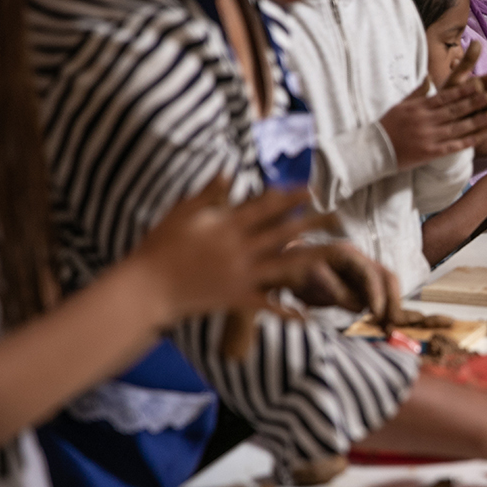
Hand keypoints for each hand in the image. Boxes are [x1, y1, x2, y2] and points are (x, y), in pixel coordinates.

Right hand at [128, 179, 338, 325]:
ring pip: (284, 265)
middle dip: (312, 223)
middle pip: (283, 232)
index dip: (290, 197)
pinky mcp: (236, 298)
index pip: (265, 207)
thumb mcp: (182, 212)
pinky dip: (286, 310)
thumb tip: (228, 171)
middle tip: (338, 215)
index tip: (311, 190)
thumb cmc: (160, 246)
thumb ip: (208, 193)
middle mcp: (239, 249)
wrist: (148, 287)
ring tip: (337, 252)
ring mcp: (240, 275)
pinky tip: (306, 314)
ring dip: (313, 257)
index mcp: (226, 226)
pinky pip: (267, 304)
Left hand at [293, 241, 401, 324]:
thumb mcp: (311, 281)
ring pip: (386, 284)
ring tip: (389, 327)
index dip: (374, 294)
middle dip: (391, 300)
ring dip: (391, 306)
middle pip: (385, 276)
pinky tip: (383, 323)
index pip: (368, 273)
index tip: (376, 314)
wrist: (287, 265)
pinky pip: (379, 293)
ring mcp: (362, 269)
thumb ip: (337, 293)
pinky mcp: (362, 282)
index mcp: (345, 254)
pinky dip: (384, 308)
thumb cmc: (296, 271)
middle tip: (390, 323)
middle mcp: (358, 258)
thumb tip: (361, 307)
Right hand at [381, 78, 486, 168]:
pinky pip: (451, 146)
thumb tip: (428, 78)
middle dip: (473, 103)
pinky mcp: (429, 153)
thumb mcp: (400, 105)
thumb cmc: (387, 126)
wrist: (374, 149)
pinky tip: (478, 138)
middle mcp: (425, 120)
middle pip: (453, 110)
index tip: (477, 84)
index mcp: (419, 107)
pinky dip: (465, 142)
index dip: (462, 91)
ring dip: (474, 121)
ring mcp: (428, 137)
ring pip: (456, 127)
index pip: (444, 96)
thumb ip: (417, 93)